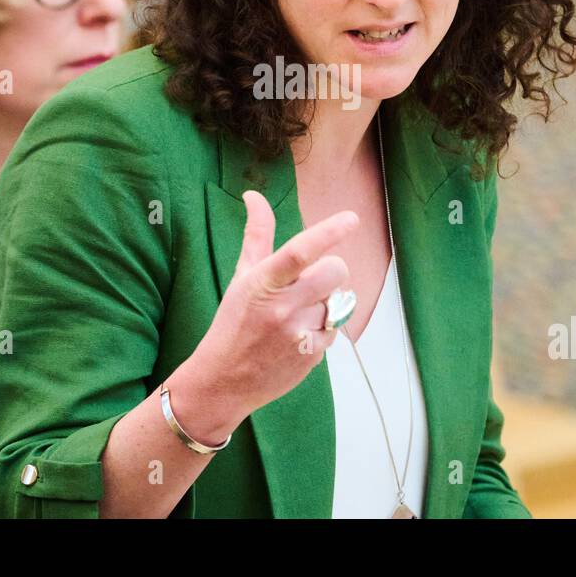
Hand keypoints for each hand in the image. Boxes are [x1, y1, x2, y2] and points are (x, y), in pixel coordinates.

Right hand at [187, 190, 356, 424]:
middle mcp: (282, 306)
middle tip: (311, 281)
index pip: (300, 251)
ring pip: (338, 301)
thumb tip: (254, 196)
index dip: (329, 232)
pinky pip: (335, 329)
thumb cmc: (233, 322)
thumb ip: (257, 236)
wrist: (224, 380)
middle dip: (330, 271)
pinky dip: (322, 329)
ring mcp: (299, 333)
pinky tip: (298, 337)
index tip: (351, 218)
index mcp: (263, 282)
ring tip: (297, 315)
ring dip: (325, 303)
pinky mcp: (312, 356)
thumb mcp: (242, 277)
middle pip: (336, 271)